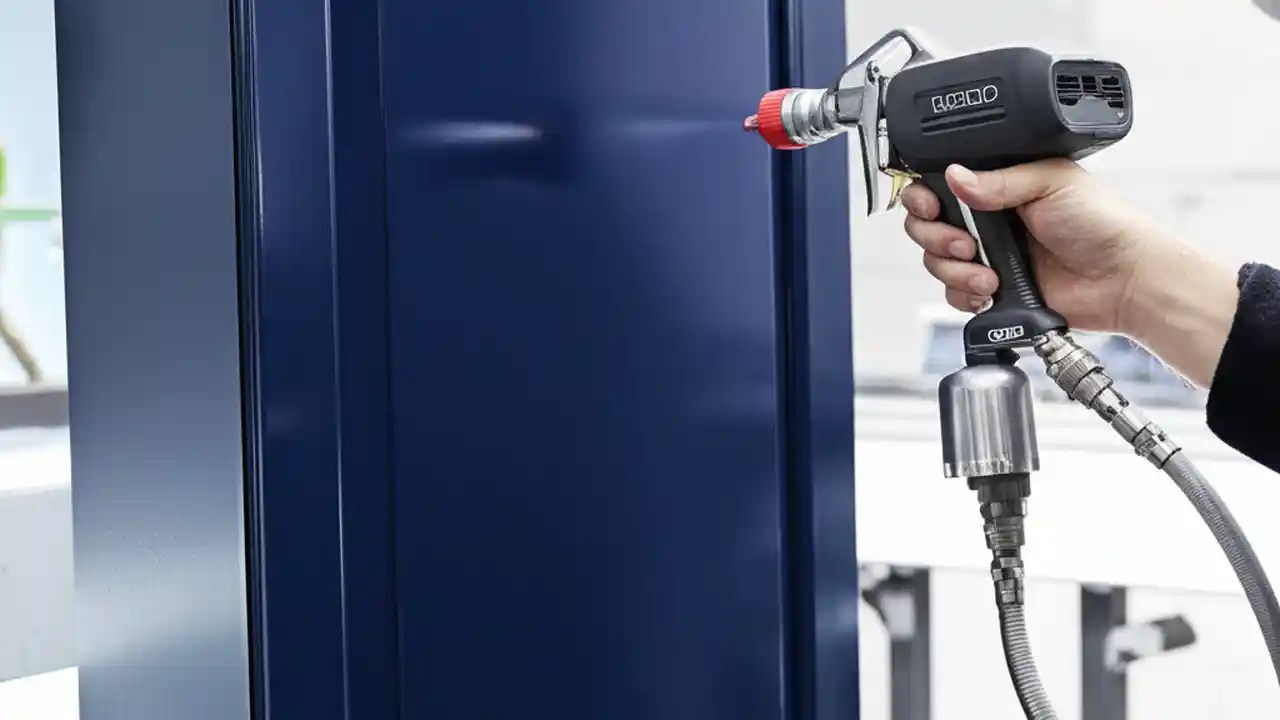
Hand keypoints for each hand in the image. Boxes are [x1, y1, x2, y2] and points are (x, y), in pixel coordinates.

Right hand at [901, 158, 1160, 333]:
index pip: (941, 185)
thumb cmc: (1103, 223)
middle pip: (927, 226)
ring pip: (936, 262)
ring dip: (954, 270)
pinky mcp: (992, 290)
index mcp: (998, 185)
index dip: (925, 196)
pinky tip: (991, 291)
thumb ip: (998, 180)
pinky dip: (964, 295)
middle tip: (968, 244)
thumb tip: (953, 175)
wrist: (1124, 278)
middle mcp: (987, 220)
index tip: (932, 206)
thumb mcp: (1050, 182)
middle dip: (936, 237)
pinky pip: (954, 295)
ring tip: (990, 275)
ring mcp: (988, 256)